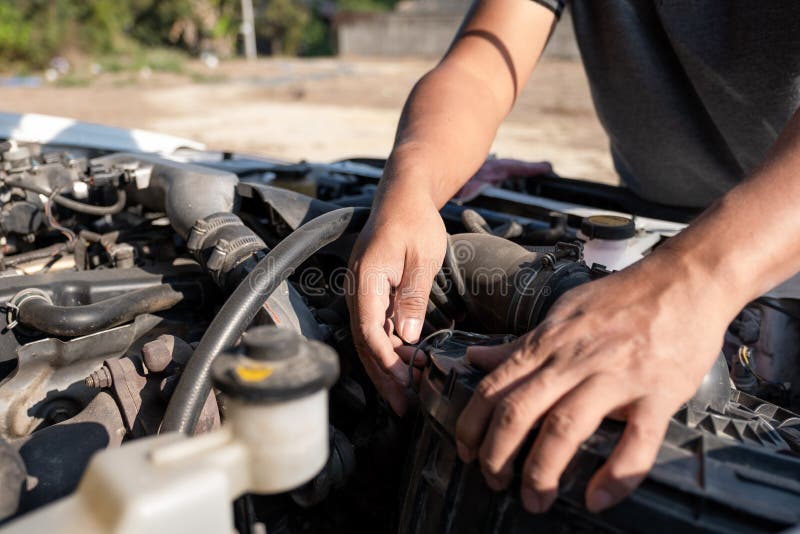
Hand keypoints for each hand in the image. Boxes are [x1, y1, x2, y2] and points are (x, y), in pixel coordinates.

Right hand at [346, 191, 446, 413]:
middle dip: (383, 377)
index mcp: (366, 280)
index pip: (370, 331)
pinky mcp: (373, 294)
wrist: (403, 196)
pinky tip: (405, 366)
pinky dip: (390, 350)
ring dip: (386, 368)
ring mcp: (363, 293)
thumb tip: (407, 338)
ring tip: (405, 395)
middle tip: (402, 406)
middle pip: (365, 343)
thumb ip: (413, 297)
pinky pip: (377, 328)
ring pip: (370, 339)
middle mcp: (358, 291)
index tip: (404, 385)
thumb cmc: (414, 221)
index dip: (386, 362)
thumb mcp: (422, 257)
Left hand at [454, 251, 734, 512]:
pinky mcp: (659, 392)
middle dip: (497, 455)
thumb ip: (519, 344)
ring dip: (543, 470)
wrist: (685, 279)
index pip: (494, 386)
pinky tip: (598, 499)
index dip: (472, 425)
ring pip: (566, 426)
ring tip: (534, 501)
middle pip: (520, 411)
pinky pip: (636, 441)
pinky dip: (616, 475)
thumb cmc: (620, 299)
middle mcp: (574, 359)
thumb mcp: (561, 313)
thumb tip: (476, 358)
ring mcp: (617, 375)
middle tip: (493, 483)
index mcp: (549, 341)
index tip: (465, 452)